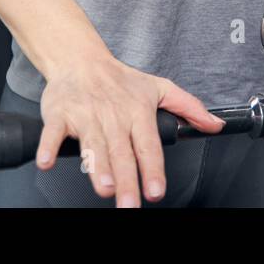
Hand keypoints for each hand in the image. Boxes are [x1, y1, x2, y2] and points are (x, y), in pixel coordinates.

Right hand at [37, 54, 224, 206]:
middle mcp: (113, 116)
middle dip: (127, 180)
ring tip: (105, 187)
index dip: (153, 169)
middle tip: (129, 204)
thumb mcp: (159, 88)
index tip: (156, 190)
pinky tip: (48, 163)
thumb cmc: (120, 80)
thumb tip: (215, 125)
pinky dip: (49, 147)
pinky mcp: (60, 114)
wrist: (81, 59)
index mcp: (137, 112)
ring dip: (97, 167)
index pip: (148, 145)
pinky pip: (54, 132)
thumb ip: (189, 107)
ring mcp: (86, 115)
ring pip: (92, 145)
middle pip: (121, 153)